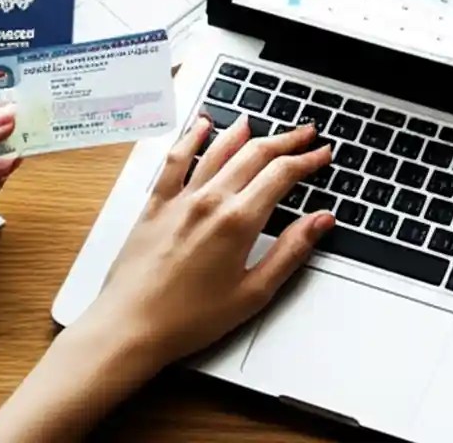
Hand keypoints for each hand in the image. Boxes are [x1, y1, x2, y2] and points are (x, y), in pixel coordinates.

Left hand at [79, 115, 334, 369]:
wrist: (130, 327)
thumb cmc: (190, 319)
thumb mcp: (254, 293)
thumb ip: (291, 251)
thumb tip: (321, 221)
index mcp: (238, 222)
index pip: (282, 174)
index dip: (307, 160)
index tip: (322, 153)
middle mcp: (209, 201)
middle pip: (255, 154)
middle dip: (285, 140)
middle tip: (306, 133)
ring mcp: (180, 199)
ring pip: (218, 150)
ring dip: (244, 133)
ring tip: (262, 124)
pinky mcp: (155, 204)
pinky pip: (175, 160)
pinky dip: (190, 138)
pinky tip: (201, 126)